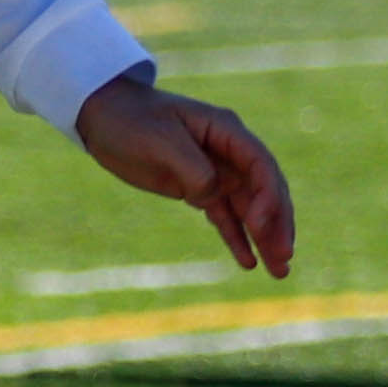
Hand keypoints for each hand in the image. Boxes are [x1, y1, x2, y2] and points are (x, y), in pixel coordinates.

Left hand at [75, 75, 294, 276]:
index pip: (261, 167)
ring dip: (264, 237)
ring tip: (279, 271)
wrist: (102, 115)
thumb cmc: (131, 121)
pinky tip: (248, 263)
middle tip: (285, 259)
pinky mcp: (196, 186)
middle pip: (264, 191)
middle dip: (277, 224)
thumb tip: (211, 196)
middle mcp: (228, 151)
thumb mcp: (160, 142)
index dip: (268, 198)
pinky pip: (223, 215)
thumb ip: (192, 169)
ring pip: (248, 208)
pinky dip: (236, 237)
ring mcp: (215, 170)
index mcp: (226, 131)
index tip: (259, 226)